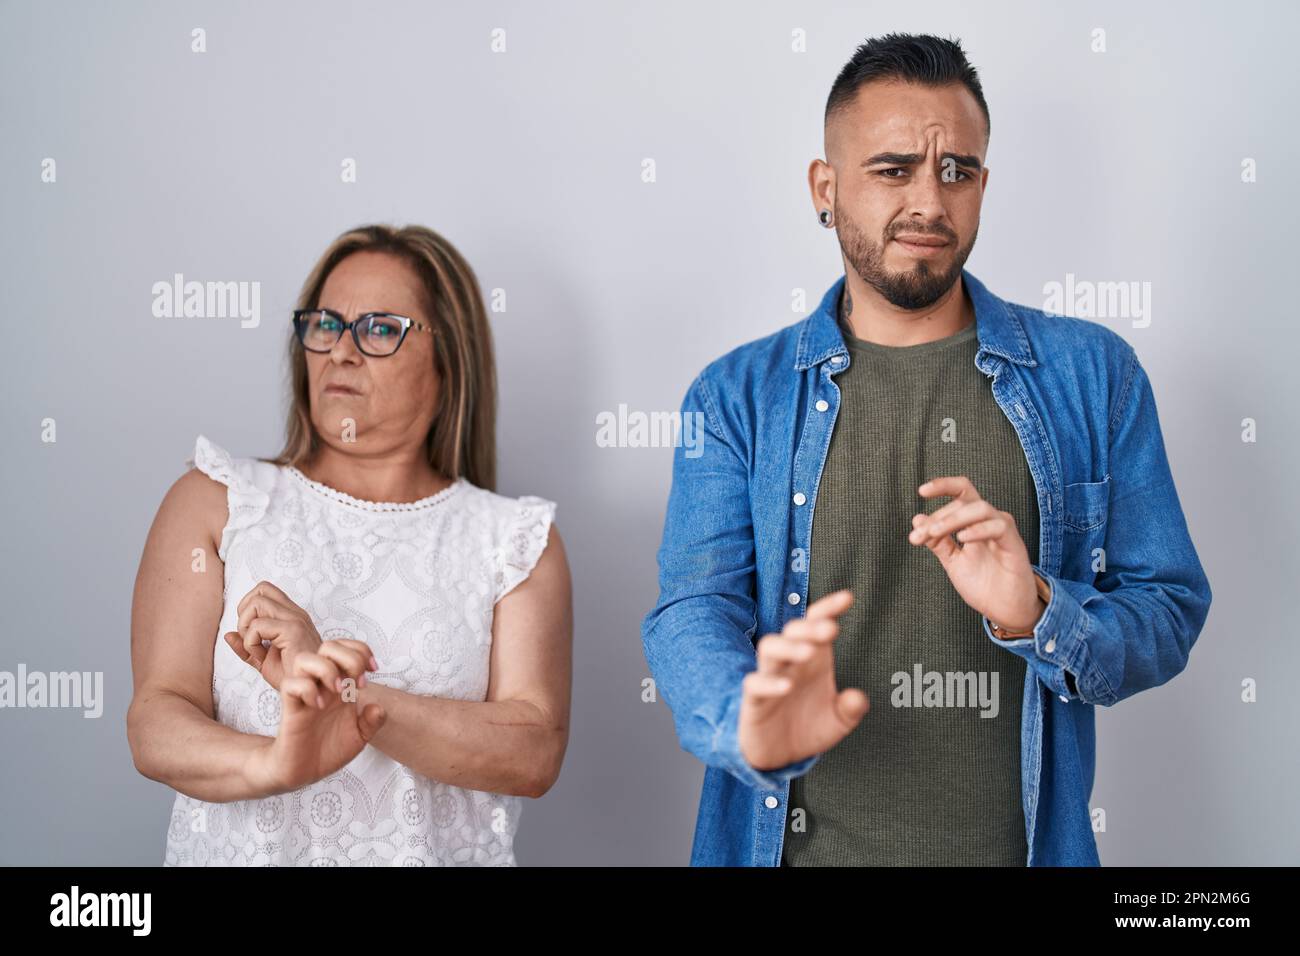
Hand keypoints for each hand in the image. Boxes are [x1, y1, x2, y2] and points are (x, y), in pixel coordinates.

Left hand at [222, 581, 376, 690]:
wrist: (310, 692)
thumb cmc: (292, 677)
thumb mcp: (263, 661)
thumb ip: (245, 647)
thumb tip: (227, 635)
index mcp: (291, 616)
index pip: (265, 590)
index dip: (248, 605)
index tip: (250, 631)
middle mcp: (295, 613)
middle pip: (260, 589)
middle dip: (244, 612)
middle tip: (249, 636)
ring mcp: (296, 620)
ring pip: (256, 602)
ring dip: (245, 626)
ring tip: (254, 647)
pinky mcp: (293, 631)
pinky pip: (257, 627)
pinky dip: (250, 643)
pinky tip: (261, 656)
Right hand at [245, 645, 385, 794]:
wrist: (304, 773)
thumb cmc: (329, 750)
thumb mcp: (359, 737)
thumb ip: (372, 722)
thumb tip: (378, 707)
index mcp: (340, 685)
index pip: (347, 648)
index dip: (362, 651)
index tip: (373, 669)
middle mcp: (322, 685)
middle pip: (328, 646)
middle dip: (349, 657)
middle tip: (358, 683)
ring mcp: (305, 695)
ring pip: (304, 658)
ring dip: (327, 669)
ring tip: (339, 691)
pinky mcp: (291, 709)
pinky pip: (291, 685)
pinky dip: (307, 690)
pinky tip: (319, 706)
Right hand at [737, 590, 869, 771]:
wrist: (777, 756)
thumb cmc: (807, 727)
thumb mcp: (838, 721)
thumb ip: (851, 709)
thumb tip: (858, 698)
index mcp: (812, 659)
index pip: (816, 624)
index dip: (828, 609)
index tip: (847, 598)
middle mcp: (790, 663)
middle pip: (793, 632)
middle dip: (810, 626)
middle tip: (830, 629)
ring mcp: (769, 678)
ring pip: (769, 648)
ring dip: (788, 646)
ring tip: (809, 652)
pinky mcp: (753, 701)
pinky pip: (754, 684)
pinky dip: (768, 683)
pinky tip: (786, 686)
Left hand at [908, 476, 1045, 631]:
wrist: (1005, 610)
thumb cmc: (983, 585)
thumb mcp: (952, 561)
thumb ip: (937, 541)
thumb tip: (917, 519)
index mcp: (973, 523)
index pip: (961, 494)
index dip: (943, 486)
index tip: (921, 491)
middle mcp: (988, 522)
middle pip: (964, 502)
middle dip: (938, 517)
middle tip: (920, 535)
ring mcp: (1003, 531)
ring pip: (980, 508)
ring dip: (953, 518)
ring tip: (935, 532)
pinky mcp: (1014, 544)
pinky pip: (999, 526)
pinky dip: (978, 529)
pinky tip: (962, 538)